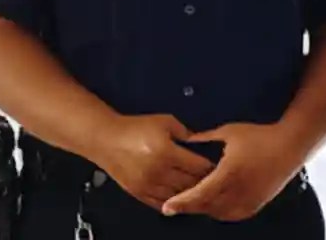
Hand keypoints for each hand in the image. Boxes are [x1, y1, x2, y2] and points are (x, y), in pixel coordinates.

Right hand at [90, 114, 215, 212]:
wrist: (106, 140)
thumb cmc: (136, 127)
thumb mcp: (165, 121)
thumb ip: (185, 132)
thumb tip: (201, 142)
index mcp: (167, 152)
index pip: (198, 166)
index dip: (211, 167)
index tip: (219, 165)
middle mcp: (159, 173)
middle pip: (191, 184)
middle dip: (204, 182)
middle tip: (213, 179)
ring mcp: (148, 186)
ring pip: (178, 197)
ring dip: (190, 194)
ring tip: (199, 189)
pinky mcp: (139, 194)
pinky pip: (162, 204)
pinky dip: (174, 202)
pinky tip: (181, 196)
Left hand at [161, 122, 307, 221]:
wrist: (290, 146)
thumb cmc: (259, 136)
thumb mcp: (229, 132)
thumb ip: (205, 138)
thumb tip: (185, 140)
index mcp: (229, 172)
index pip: (199, 194)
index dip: (181, 202)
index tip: (167, 208)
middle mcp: (238, 190)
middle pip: (206, 207)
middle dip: (189, 207)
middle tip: (174, 205)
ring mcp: (248, 200)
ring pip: (218, 213)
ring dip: (204, 209)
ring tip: (191, 203)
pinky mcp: (256, 204)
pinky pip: (232, 214)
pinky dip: (219, 211)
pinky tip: (213, 204)